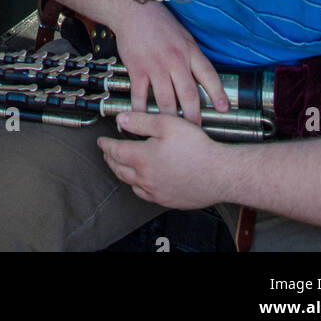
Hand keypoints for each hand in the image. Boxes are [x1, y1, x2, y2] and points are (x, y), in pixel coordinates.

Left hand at [98, 112, 227, 209]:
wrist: (219, 174)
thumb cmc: (197, 148)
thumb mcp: (167, 124)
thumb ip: (140, 121)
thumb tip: (121, 120)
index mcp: (142, 158)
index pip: (115, 151)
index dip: (105, 144)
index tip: (101, 141)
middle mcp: (145, 178)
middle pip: (119, 169)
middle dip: (110, 159)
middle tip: (107, 152)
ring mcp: (156, 192)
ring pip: (130, 183)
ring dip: (121, 173)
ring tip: (120, 165)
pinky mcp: (167, 200)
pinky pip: (145, 194)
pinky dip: (137, 186)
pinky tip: (141, 182)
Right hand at [113, 0, 227, 122]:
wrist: (132, 10)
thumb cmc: (158, 21)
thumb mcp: (183, 35)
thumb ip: (191, 55)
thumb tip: (201, 75)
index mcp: (189, 51)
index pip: (209, 75)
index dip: (218, 94)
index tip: (224, 109)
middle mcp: (175, 60)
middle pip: (189, 95)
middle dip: (194, 116)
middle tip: (196, 130)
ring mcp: (156, 66)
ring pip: (166, 100)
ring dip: (170, 119)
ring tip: (172, 130)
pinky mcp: (137, 69)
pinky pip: (140, 96)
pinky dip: (140, 111)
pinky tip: (142, 120)